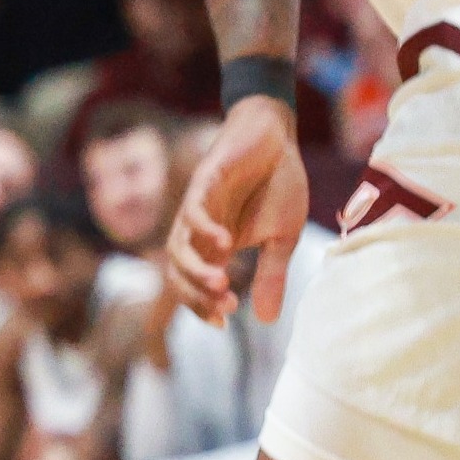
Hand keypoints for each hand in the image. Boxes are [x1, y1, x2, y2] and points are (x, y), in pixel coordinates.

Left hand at [167, 93, 307, 324]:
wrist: (277, 137)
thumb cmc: (277, 186)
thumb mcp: (282, 237)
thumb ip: (270, 275)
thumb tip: (267, 320)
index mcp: (213, 248)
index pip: (193, 285)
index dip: (200, 306)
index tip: (223, 323)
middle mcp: (197, 231)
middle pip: (178, 272)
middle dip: (196, 295)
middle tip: (225, 307)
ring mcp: (198, 207)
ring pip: (180, 246)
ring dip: (197, 269)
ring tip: (222, 283)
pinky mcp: (204, 181)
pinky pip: (193, 209)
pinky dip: (204, 228)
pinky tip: (225, 241)